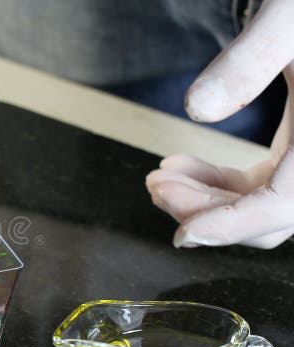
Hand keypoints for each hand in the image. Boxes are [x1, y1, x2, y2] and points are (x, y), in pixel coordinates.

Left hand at [146, 0, 293, 248]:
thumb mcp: (286, 22)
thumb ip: (249, 61)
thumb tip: (197, 109)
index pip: (284, 204)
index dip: (232, 224)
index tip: (183, 234)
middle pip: (268, 214)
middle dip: (205, 209)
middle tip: (156, 187)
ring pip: (260, 204)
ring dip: (206, 199)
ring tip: (160, 178)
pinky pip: (261, 186)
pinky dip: (219, 185)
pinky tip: (182, 168)